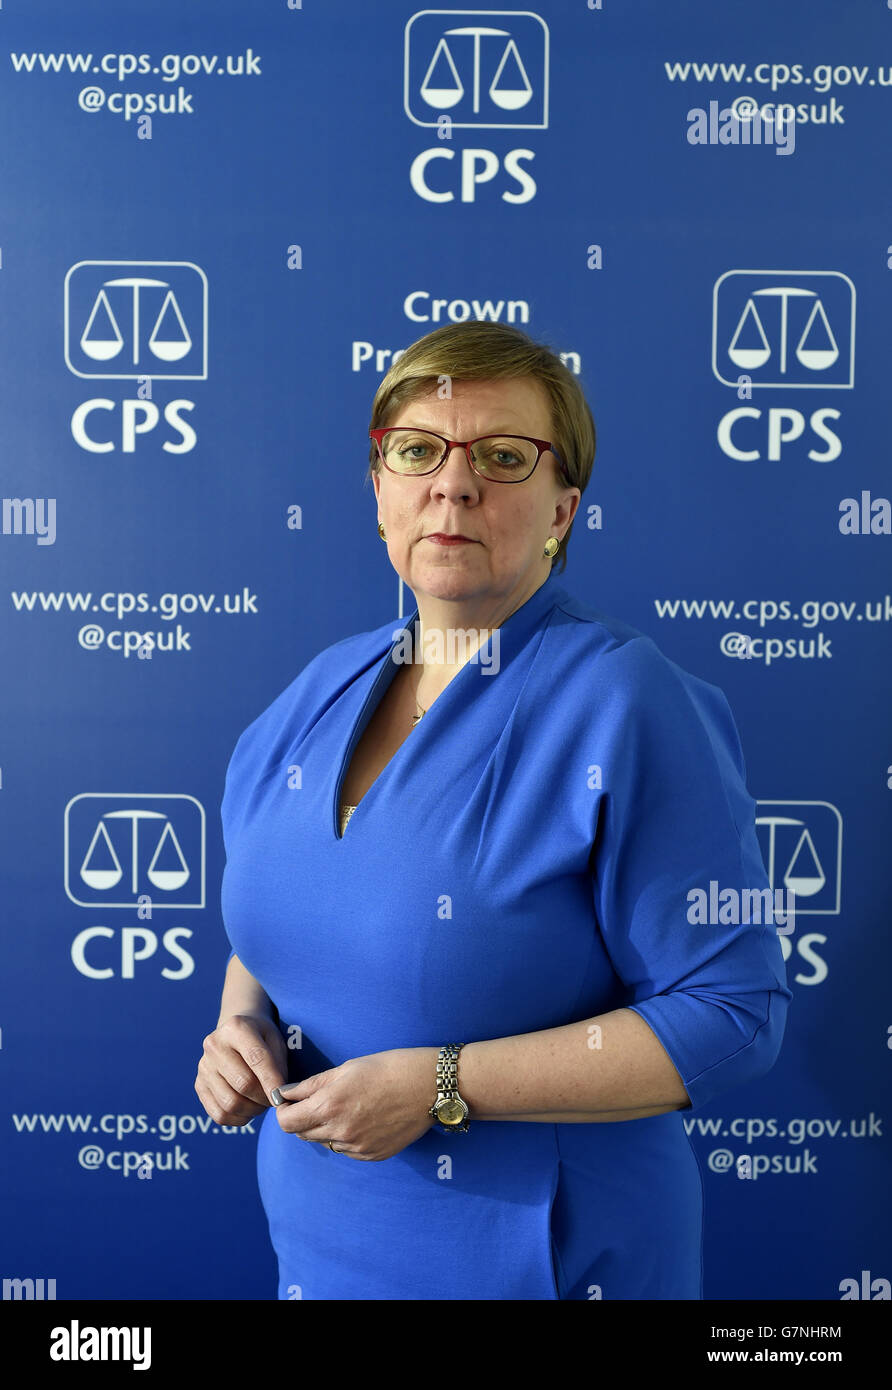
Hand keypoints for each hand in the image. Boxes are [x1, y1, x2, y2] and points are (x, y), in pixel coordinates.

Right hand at [195, 1012, 287, 1126]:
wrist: (235, 1034)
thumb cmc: (261, 1038)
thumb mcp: (275, 1040)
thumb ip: (278, 1065)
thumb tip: (277, 1096)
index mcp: (236, 1028)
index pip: (257, 1058)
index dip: (271, 1081)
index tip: (282, 1097)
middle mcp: (214, 1045)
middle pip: (243, 1084)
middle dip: (264, 1098)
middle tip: (274, 1098)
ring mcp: (204, 1066)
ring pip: (230, 1103)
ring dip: (252, 1110)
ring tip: (261, 1103)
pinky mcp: (199, 1085)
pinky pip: (219, 1115)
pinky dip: (238, 1119)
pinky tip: (248, 1110)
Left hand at [274, 1047, 439, 1160]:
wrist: (429, 1085)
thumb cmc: (387, 1068)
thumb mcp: (345, 1068)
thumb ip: (311, 1085)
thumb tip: (285, 1094)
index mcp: (330, 1106)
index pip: (286, 1122)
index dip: (285, 1111)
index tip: (292, 1101)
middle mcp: (340, 1132)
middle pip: (303, 1134)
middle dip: (305, 1118)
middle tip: (322, 1100)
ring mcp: (357, 1147)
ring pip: (326, 1142)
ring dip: (327, 1128)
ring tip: (350, 1107)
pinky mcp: (373, 1156)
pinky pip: (348, 1150)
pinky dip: (348, 1137)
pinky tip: (366, 1118)